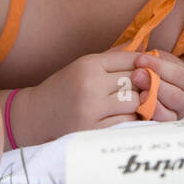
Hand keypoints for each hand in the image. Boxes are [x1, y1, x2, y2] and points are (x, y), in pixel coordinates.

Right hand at [23, 50, 142, 142]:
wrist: (34, 115)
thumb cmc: (63, 88)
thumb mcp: (83, 66)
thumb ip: (112, 59)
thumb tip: (147, 53)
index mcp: (88, 64)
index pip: (130, 59)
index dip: (144, 65)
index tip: (149, 71)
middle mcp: (90, 84)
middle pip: (135, 80)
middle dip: (144, 85)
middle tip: (146, 90)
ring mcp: (90, 108)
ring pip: (134, 102)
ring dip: (139, 104)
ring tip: (136, 105)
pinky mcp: (91, 129)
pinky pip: (125, 122)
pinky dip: (130, 120)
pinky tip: (124, 118)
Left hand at [129, 49, 183, 120]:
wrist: (165, 87)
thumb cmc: (158, 71)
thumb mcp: (159, 60)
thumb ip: (151, 59)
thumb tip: (137, 57)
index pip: (176, 74)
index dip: (158, 67)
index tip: (140, 60)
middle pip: (173, 96)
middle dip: (153, 85)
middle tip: (136, 75)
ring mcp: (175, 115)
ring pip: (167, 114)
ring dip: (150, 104)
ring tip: (138, 94)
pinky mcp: (163, 126)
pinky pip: (157, 125)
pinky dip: (147, 118)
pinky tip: (136, 109)